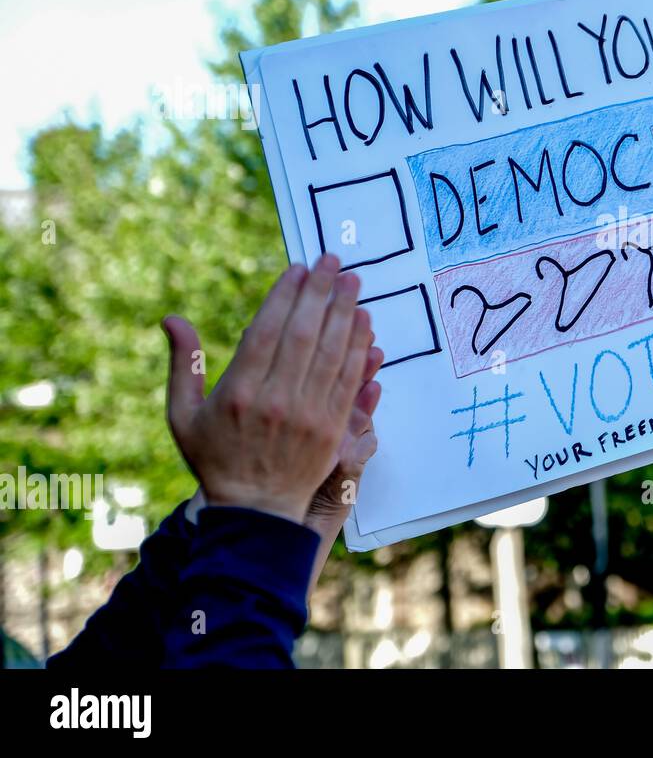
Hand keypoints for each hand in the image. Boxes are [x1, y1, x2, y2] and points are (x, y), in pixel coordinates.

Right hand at [163, 255, 371, 524]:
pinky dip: (358, 348)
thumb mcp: (183, 415)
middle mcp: (276, 400)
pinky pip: (348, 379)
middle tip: (333, 261)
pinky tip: (363, 322)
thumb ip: (183, 365)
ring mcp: (308, 415)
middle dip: (320, 292)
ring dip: (345, 312)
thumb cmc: (214, 456)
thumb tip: (171, 318)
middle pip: (304, 334)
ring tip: (353, 282)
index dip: (285, 296)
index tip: (299, 268)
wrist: (254, 508)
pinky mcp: (333, 428)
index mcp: (238, 392)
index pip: (267, 331)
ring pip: (332, 352)